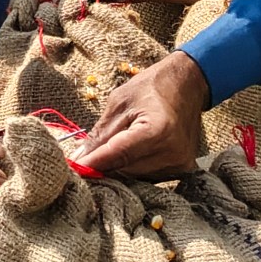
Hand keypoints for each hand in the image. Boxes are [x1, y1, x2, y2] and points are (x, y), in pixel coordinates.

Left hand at [72, 53, 208, 180]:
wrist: (187, 84)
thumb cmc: (151, 87)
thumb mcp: (119, 103)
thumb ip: (100, 134)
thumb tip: (79, 159)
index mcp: (158, 131)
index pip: (118, 154)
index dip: (93, 163)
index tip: (73, 169)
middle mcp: (172, 152)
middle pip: (127, 170)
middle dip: (104, 166)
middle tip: (84, 161)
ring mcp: (180, 164)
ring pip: (136, 177)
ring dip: (118, 169)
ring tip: (107, 153)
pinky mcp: (183, 170)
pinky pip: (149, 176)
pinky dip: (133, 168)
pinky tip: (125, 157)